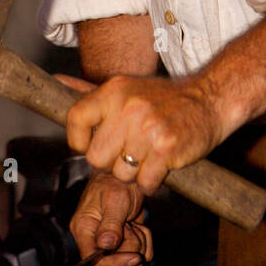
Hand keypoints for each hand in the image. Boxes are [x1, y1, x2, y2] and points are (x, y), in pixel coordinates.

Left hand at [55, 72, 222, 193]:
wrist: (211, 99)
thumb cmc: (166, 99)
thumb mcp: (126, 88)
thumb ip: (89, 91)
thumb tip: (55, 81)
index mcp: (114, 90)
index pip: (75, 120)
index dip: (79, 141)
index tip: (92, 144)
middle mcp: (128, 107)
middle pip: (96, 158)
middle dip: (111, 162)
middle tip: (130, 151)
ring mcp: (147, 129)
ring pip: (120, 174)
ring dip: (134, 172)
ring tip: (149, 154)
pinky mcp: (166, 150)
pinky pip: (145, 183)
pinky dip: (153, 180)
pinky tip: (162, 163)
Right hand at [70, 171, 152, 265]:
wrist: (128, 172)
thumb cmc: (116, 181)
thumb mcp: (114, 201)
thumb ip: (110, 225)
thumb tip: (106, 245)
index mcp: (83, 229)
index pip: (92, 260)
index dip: (113, 264)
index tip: (133, 258)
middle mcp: (93, 238)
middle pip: (112, 264)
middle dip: (129, 250)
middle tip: (132, 228)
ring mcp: (108, 240)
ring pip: (127, 260)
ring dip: (138, 243)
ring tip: (135, 223)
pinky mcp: (122, 240)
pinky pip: (137, 253)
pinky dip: (144, 241)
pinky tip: (140, 226)